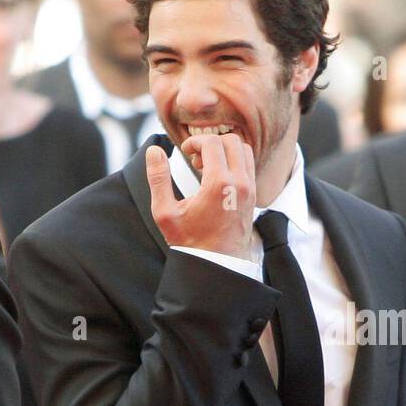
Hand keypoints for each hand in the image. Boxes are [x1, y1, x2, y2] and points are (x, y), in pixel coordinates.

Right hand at [146, 132, 254, 260]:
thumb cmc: (189, 242)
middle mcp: (239, 183)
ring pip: (244, 150)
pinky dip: (234, 161)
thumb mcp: (164, 212)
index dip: (195, 141)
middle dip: (211, 143)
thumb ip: (158, 179)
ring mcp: (249, 189)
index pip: (212, 142)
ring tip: (206, 167)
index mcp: (219, 184)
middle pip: (231, 141)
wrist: (216, 265)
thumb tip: (153, 151)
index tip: (184, 151)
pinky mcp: (253, 196)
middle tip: (195, 159)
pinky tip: (217, 177)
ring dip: (224, 151)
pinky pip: (248, 165)